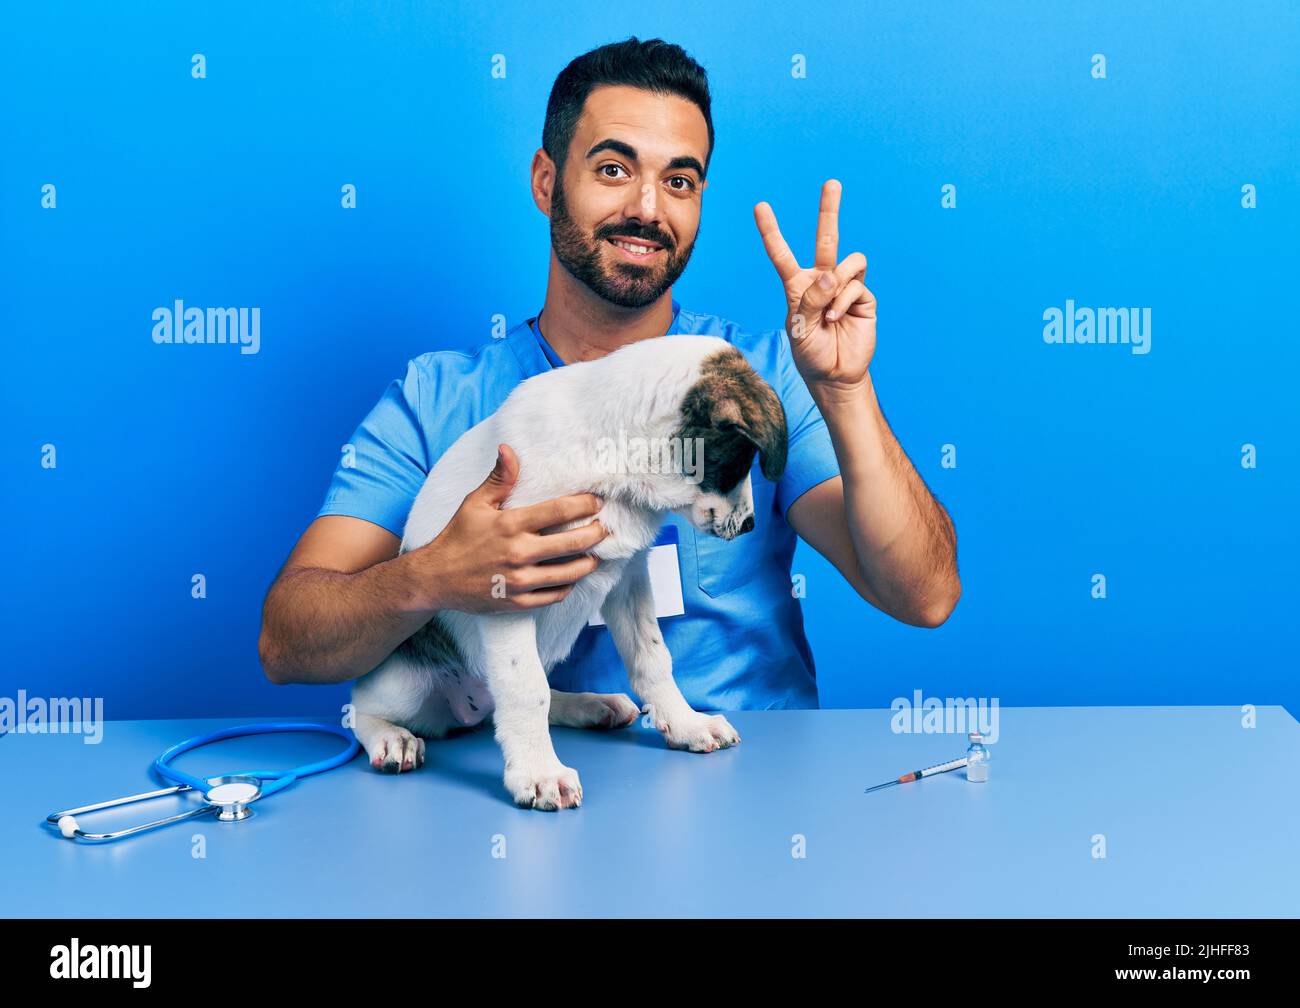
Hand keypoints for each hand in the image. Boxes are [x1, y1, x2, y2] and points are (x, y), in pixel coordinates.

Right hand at [410, 444, 607, 612]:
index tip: (598, 502)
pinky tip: (573, 577)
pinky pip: (554, 596)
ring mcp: (519, 581)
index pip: (559, 511)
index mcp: (510, 524)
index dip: (585, 505)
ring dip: (588, 563)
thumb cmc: (457, 537)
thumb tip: (508, 448)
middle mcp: (518, 553)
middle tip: (604, 529)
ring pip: (569, 573)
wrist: (434, 579)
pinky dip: (568, 586)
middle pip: (572, 543)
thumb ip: (499, 478)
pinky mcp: (517, 602)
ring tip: (595, 555)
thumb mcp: (474, 503)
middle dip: (595, 534)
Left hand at [754, 179, 876, 394]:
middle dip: (829, 210)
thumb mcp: (799, 327)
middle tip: (832, 183)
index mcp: (797, 286)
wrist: (835, 375)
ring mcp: (844, 287)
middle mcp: (821, 281)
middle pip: (827, 238)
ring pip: (847, 262)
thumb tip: (832, 274)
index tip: (760, 206)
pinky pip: (856, 284)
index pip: (781, 254)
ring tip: (829, 313)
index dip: (771, 231)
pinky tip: (838, 318)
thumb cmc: (811, 352)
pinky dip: (844, 301)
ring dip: (837, 285)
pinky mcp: (863, 297)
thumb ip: (810, 299)